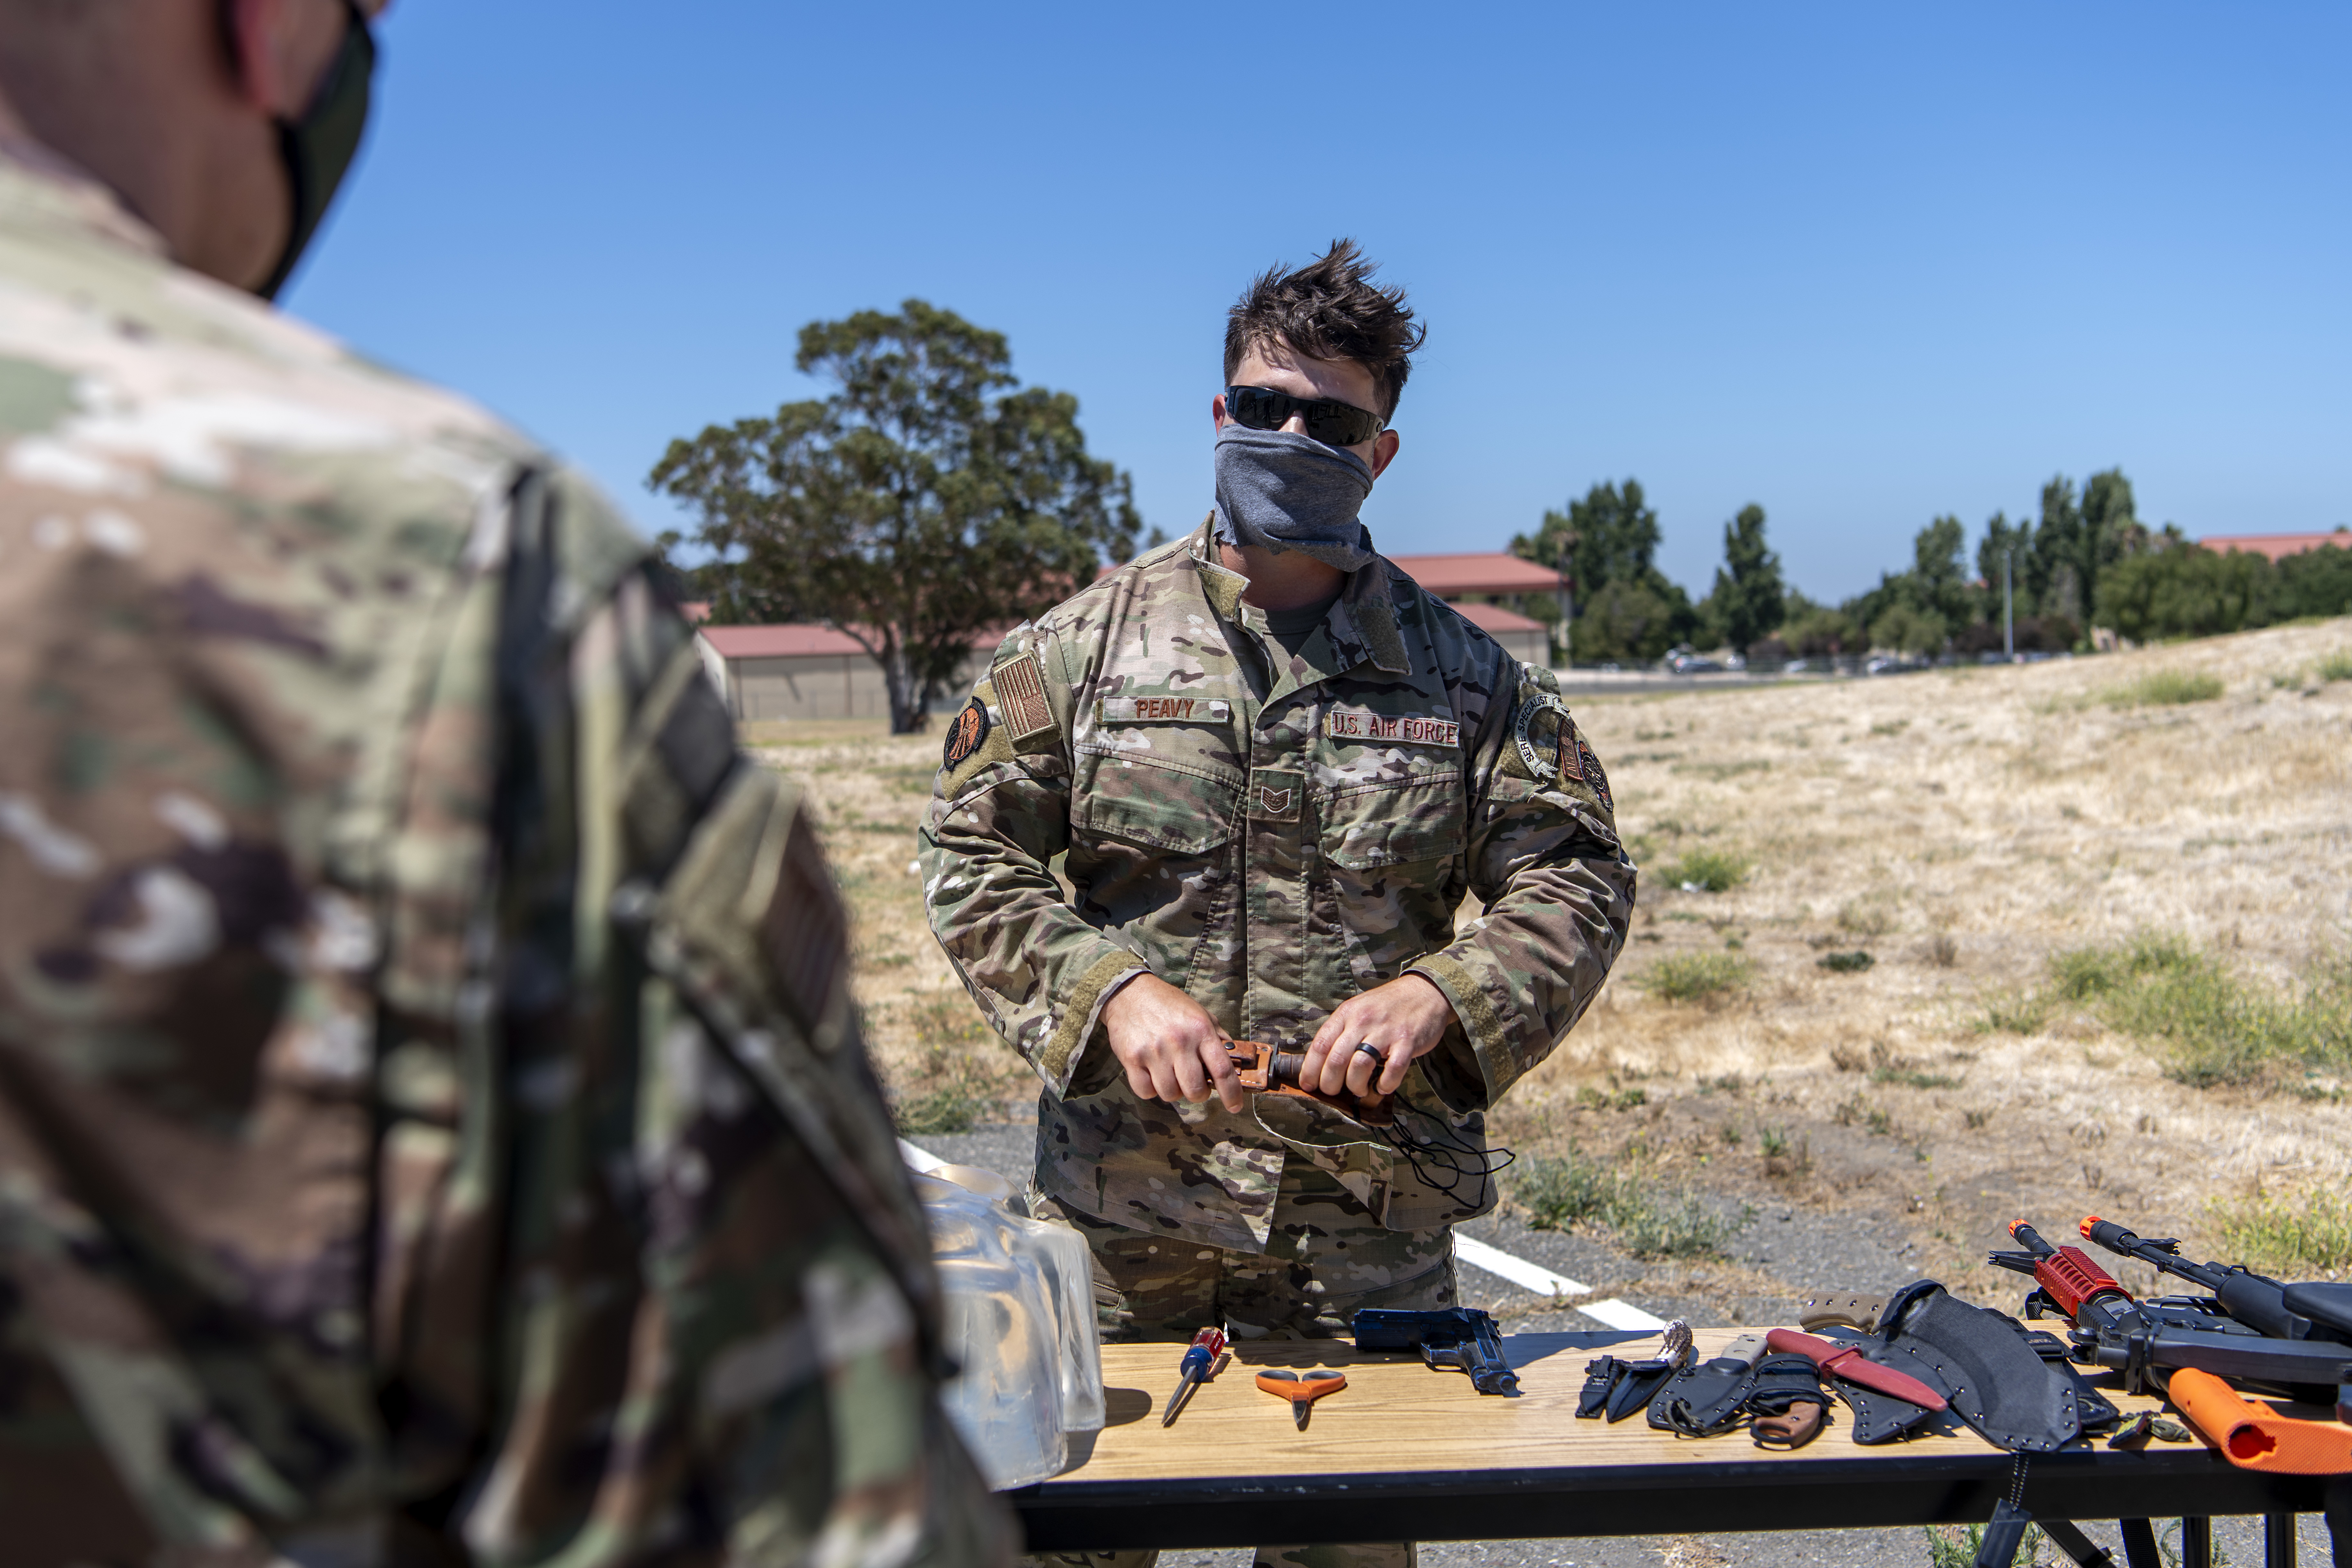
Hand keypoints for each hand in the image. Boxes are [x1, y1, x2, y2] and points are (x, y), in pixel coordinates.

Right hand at [1100, 973, 1244, 1113]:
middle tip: (1194, 1085)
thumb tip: (1236, 1061)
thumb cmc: (1169, 1004)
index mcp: (1200, 1030)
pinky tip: (1152, 1074)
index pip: (1222, 1070)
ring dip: (1173, 1091)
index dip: (1232, 1094)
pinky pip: (1145, 1091)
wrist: (1129, 992)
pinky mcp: (1132, 1058)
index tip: (1235, 1106)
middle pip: (1195, 1090)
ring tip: (1170, 1075)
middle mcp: (1179, 1042)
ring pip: (1170, 1094)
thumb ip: (1218, 1037)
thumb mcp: (1200, 1013)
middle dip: (1198, 1094)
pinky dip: (1150, 1089)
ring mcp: (1154, 1051)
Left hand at [1300, 973, 1457, 1100]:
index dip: (1310, 1069)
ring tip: (1359, 1090)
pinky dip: (1385, 1085)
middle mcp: (1363, 1021)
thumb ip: (1341, 1033)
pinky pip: (1392, 1071)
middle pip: (1336, 1059)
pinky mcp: (1407, 1042)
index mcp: (1347, 1014)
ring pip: (1360, 1066)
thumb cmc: (1386, 1007)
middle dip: (1330, 1083)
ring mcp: (1386, 1032)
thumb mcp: (1358, 1010)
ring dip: (1356, 1086)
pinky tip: (1383, 1087)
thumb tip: (1321, 1064)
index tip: (1307, 1085)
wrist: (1425, 992)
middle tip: (1333, 1092)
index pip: (1320, 1045)